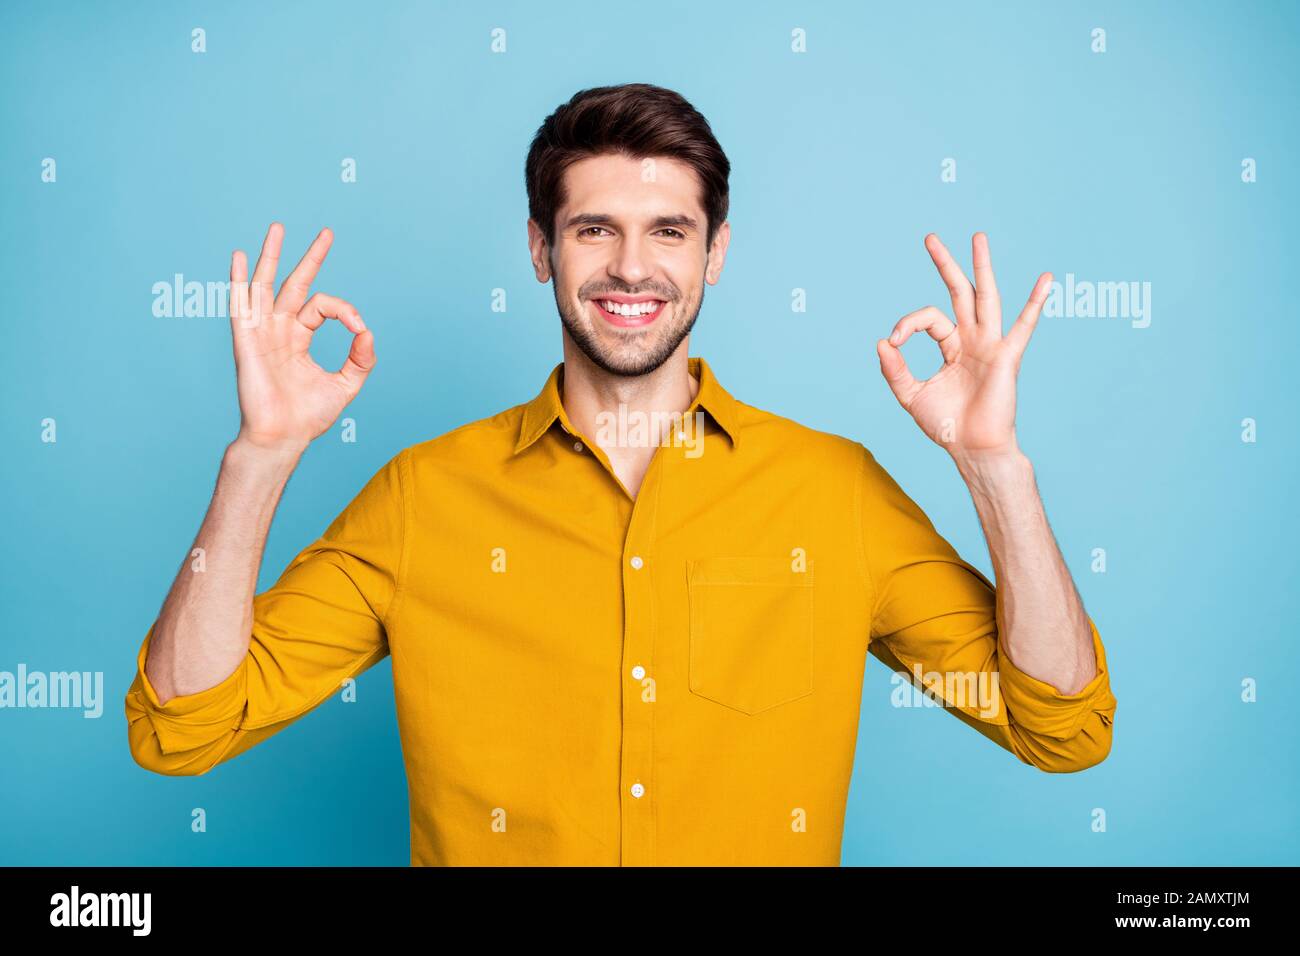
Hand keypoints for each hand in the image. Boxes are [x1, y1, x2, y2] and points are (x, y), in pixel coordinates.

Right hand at [229, 223, 374, 451]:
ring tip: (278, 227)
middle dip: (310, 258)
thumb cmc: (308, 417)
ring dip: (271, 256)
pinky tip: (237, 256)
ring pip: (265, 285)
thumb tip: (367, 331)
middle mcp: (279, 330)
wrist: (283, 437)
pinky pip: (240, 305)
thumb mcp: (346, 384)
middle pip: (295, 283)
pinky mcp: (247, 340)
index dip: (344, 311)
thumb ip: (361, 358)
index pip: (322, 306)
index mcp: (299, 338)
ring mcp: (261, 332)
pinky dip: (237, 280)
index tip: (358, 327)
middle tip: (327, 232)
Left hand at [876, 232, 1049, 462]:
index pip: (929, 319)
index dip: (908, 324)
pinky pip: (1024, 326)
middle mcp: (972, 340)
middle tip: (929, 238)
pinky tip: (1046, 279)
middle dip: (946, 265)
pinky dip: (1036, 303)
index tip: (893, 340)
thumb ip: (894, 370)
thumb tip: (880, 342)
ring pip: (986, 297)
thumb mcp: (911, 395)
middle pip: (959, 293)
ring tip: (977, 237)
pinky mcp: (1006, 357)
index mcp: (951, 347)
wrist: (970, 448)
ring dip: (981, 267)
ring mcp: (990, 345)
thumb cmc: (945, 425)